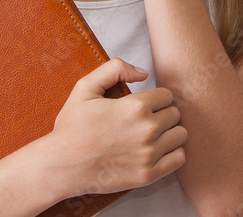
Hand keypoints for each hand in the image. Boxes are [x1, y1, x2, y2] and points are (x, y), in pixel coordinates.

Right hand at [47, 58, 186, 195]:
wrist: (62, 165)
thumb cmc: (72, 127)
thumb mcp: (85, 87)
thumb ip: (115, 69)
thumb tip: (143, 73)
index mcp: (135, 106)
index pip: (167, 96)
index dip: (156, 98)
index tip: (146, 105)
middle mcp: (147, 129)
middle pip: (175, 114)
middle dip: (163, 114)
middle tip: (147, 120)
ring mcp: (149, 154)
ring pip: (180, 135)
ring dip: (170, 133)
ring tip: (153, 135)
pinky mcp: (148, 175)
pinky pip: (179, 159)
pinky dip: (172, 153)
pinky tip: (157, 151)